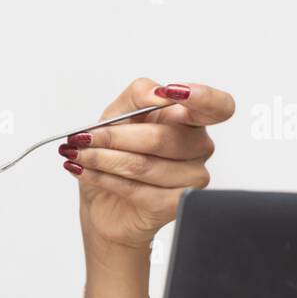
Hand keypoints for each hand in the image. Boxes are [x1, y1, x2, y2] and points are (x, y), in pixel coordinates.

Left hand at [58, 79, 232, 252]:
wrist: (104, 202)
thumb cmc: (117, 153)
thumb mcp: (119, 113)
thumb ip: (138, 94)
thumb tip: (157, 93)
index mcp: (191, 119)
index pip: (219, 106)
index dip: (202, 97)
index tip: (172, 93)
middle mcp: (199, 147)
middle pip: (161, 138)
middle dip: (113, 137)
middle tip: (82, 137)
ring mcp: (193, 177)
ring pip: (145, 165)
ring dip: (102, 159)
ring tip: (78, 155)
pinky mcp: (177, 204)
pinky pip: (139, 190)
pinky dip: (105, 179)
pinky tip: (86, 172)